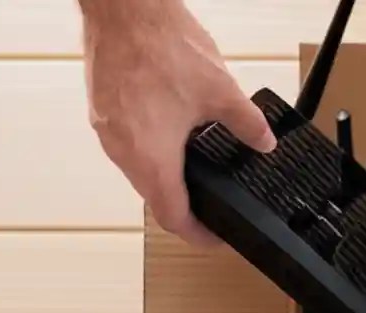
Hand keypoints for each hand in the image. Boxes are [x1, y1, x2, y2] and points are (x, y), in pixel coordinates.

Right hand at [79, 0, 276, 245]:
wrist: (122, 8)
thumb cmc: (160, 45)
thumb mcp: (221, 91)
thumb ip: (247, 125)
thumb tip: (263, 143)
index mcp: (151, 158)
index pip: (173, 218)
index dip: (198, 235)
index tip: (215, 238)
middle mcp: (123, 152)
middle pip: (155, 198)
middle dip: (185, 207)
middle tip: (210, 209)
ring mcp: (107, 132)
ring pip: (139, 172)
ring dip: (166, 178)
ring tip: (194, 173)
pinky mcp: (101, 111)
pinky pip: (127, 146)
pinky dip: (150, 152)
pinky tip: (171, 135)